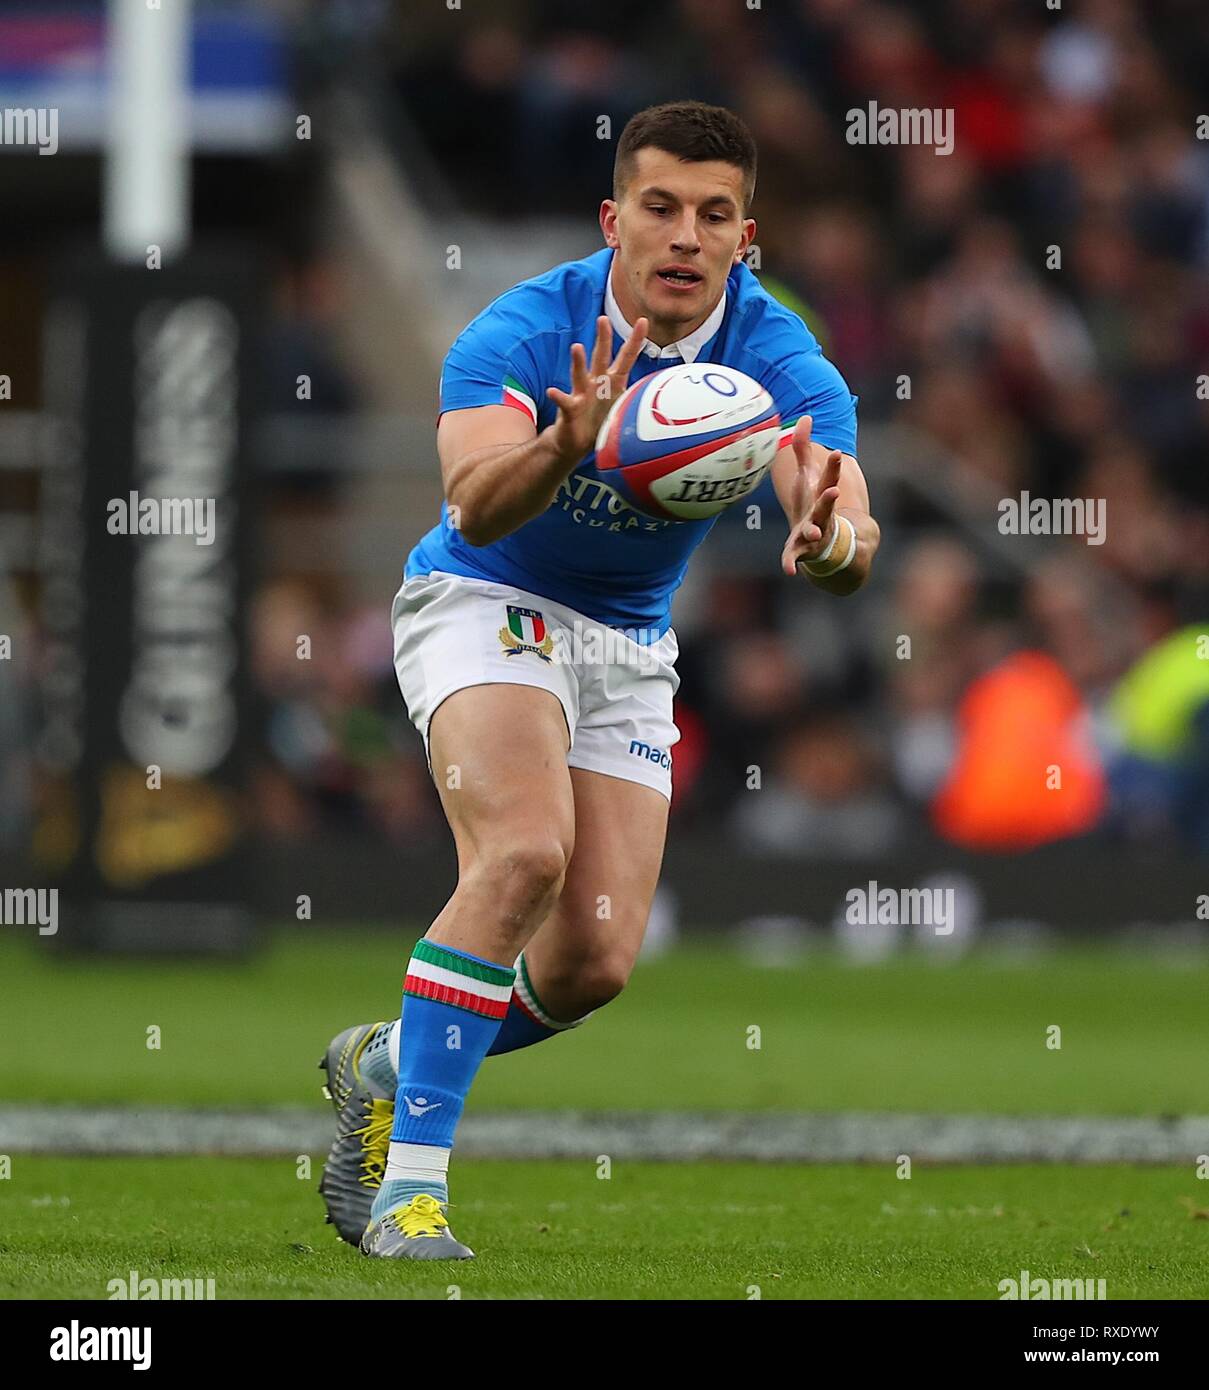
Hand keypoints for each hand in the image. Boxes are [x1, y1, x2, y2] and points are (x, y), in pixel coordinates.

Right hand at [546, 314, 647, 466]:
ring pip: (580, 375)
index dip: (634, 340)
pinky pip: (564, 402)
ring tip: (577, 348)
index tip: (642, 321)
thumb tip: (668, 396)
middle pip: (601, 357)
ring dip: (579, 362)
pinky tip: (553, 392)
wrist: (577, 442)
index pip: (626, 357)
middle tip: (603, 319)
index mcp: (613, 382)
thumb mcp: (623, 407)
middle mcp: (596, 383)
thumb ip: (638, 397)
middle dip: (603, 338)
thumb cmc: (600, 422)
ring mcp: (582, 394)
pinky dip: (558, 397)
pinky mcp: (570, 410)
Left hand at [780, 414, 843, 576]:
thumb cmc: (813, 504)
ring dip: (814, 531)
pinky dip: (791, 563)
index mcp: (821, 497)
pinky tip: (789, 571)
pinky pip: (794, 558)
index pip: (829, 479)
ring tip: (816, 532)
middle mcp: (821, 515)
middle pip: (825, 506)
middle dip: (828, 499)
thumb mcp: (808, 476)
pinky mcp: (800, 551)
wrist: (824, 544)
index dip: (832, 466)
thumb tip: (806, 415)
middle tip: (833, 492)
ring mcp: (813, 534)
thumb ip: (804, 448)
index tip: (836, 452)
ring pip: (814, 532)